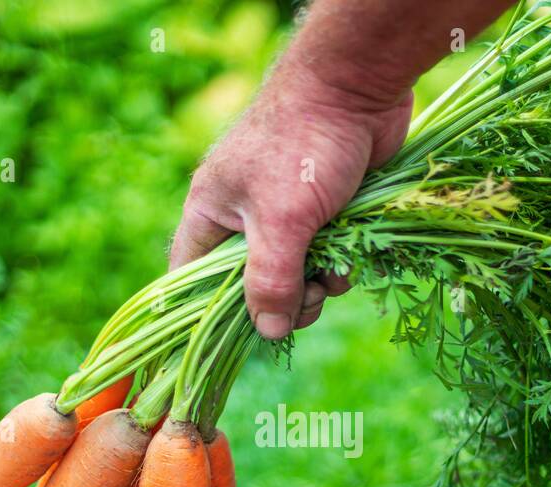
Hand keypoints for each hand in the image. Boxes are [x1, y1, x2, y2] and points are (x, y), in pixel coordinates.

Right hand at [170, 68, 412, 338]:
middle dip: (282, 301)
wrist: (359, 87)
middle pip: (250, 287)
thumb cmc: (305, 146)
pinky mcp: (323, 212)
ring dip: (316, 285)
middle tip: (308, 296)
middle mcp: (242, 216)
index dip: (205, 310)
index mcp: (211, 212)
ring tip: (333, 270)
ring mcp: (285, 214)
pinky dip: (338, 265)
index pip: (191, 276)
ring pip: (293, 277)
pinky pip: (323, 259)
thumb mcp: (282, 221)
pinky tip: (352, 255)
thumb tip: (269, 332)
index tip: (235, 335)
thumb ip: (272, 280)